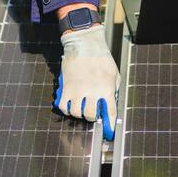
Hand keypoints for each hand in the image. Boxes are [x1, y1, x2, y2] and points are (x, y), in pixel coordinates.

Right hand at [54, 25, 118, 139]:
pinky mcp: (66, 86)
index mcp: (107, 89)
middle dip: (92, 118)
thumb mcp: (114, 74)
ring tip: (81, 108)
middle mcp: (92, 91)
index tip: (109, 132)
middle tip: (93, 114)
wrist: (84, 44)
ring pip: (76, 112)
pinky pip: (63, 105)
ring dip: (79, 113)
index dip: (109, 125)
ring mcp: (78, 90)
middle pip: (91, 115)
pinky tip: (69, 105)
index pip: (110, 113)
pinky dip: (66, 109)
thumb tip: (110, 103)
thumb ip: (113, 89)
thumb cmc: (101, 57)